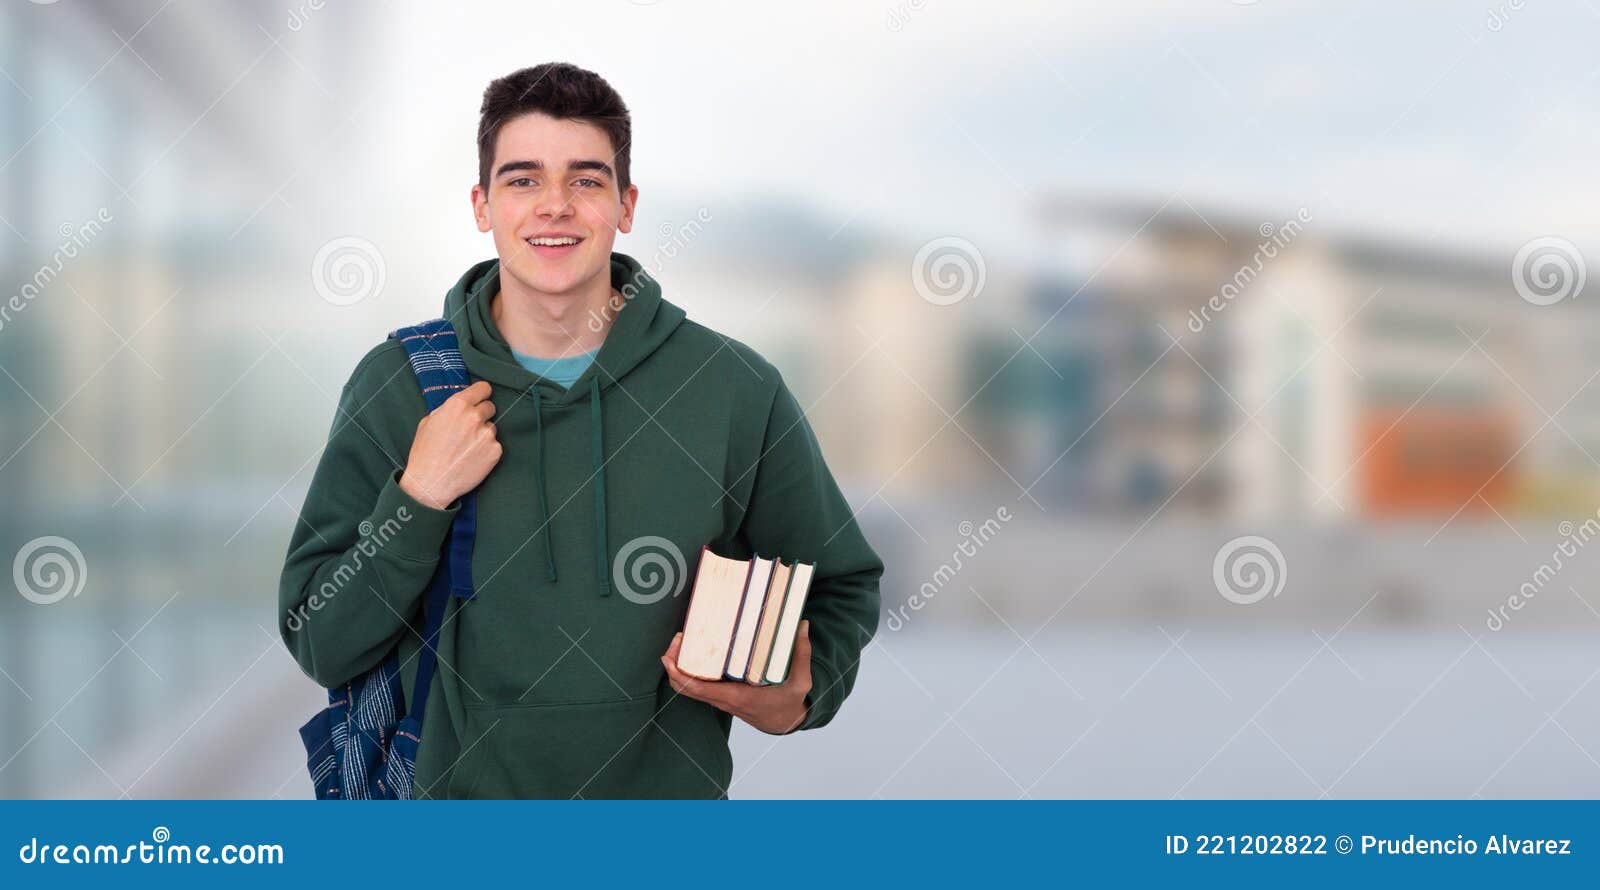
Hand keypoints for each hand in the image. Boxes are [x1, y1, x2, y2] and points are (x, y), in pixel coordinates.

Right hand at [399, 380, 501, 509]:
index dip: (481, 394)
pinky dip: (486, 450)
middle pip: (490, 407)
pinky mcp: (495, 451)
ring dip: (482, 434)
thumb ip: (447, 410)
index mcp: (457, 405)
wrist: (431, 483)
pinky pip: (494, 445)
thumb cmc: (425, 453)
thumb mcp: (428, 422)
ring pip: (491, 428)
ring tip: (466, 448)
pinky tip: (472, 458)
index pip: (483, 388)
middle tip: (469, 428)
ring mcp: (487, 434)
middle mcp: (475, 417)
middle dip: (481, 415)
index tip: (480, 398)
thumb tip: (459, 406)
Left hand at [662, 620, 812, 734]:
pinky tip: (690, 655)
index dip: (680, 674)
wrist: (786, 722)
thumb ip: (801, 653)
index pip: (700, 689)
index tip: (670, 656)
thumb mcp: (801, 681)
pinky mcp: (722, 698)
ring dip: (678, 669)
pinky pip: (697, 689)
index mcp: (738, 696)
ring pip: (689, 689)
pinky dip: (688, 674)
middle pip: (686, 688)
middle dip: (673, 666)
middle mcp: (724, 700)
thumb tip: (803, 625)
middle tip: (675, 641)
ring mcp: (721, 700)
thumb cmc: (790, 702)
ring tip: (679, 643)